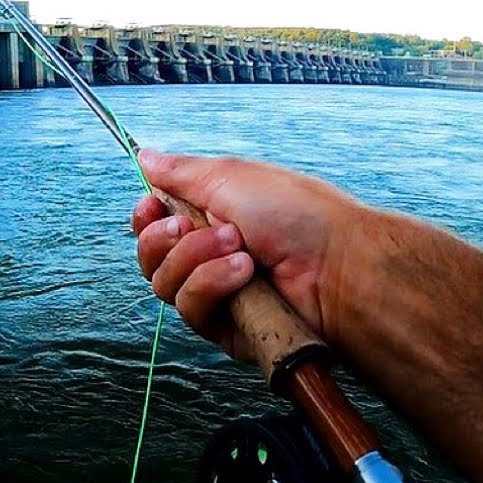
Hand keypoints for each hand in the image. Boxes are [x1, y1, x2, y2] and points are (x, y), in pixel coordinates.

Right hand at [132, 149, 366, 359]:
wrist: (339, 264)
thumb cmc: (297, 214)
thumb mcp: (231, 177)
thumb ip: (181, 172)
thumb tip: (144, 155)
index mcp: (211, 218)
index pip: (157, 225)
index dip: (147, 219)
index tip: (152, 206)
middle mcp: (210, 257)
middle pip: (152, 259)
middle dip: (163, 241)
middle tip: (189, 227)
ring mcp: (218, 293)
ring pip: (165, 286)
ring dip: (194, 262)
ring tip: (238, 249)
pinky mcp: (226, 327)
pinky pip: (191, 310)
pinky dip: (212, 286)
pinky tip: (244, 274)